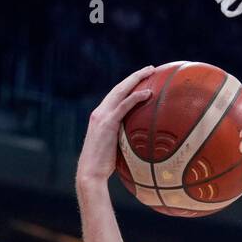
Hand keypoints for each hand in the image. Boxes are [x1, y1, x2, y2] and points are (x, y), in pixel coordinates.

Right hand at [76, 66, 154, 186]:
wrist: (90, 172)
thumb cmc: (103, 168)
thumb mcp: (114, 150)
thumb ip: (123, 141)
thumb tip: (140, 145)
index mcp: (101, 117)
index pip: (116, 96)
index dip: (128, 85)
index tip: (142, 79)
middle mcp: (100, 112)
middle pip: (119, 88)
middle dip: (134, 76)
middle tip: (150, 69)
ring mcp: (102, 116)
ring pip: (121, 91)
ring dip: (136, 79)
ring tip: (151, 72)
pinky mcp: (107, 123)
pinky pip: (124, 106)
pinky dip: (135, 97)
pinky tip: (148, 93)